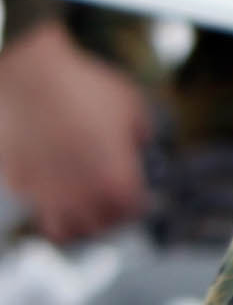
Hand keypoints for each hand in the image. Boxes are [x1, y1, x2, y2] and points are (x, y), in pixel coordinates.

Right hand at [0, 19, 151, 241]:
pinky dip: (45, 198)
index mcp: (116, 181)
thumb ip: (141, 134)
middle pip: (99, 227)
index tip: (136, 197)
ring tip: (80, 203)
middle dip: (108, 217)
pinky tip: (51, 177)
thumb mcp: (132, 106)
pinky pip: (34, 202)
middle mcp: (80, 196)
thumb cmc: (83, 87)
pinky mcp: (17, 182)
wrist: (28, 75)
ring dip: (75, 220)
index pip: (132, 214)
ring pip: (63, 229)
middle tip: (110, 202)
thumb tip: (139, 145)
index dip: (136, 206)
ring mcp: (44, 193)